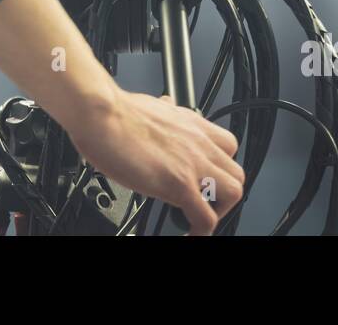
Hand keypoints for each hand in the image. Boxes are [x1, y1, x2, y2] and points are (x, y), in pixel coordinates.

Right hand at [66, 89, 244, 234]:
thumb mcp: (151, 104)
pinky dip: (200, 231)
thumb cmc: (115, 111)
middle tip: (203, 202)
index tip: (207, 180)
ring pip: (234, 192)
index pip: (227, 146)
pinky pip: (206, 219)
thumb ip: (164, 109)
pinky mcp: (179, 184)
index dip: (220, 167)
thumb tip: (165, 104)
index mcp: (191, 124)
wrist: (101, 114)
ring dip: (218, 210)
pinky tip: (186, 233)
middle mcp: (198, 142)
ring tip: (196, 217)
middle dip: (223, 193)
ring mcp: (192, 164)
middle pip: (236, 172)